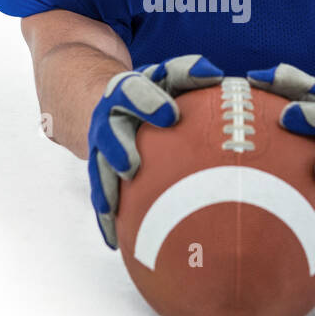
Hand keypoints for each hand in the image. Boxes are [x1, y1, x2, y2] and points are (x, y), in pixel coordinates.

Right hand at [87, 54, 223, 248]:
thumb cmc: (154, 93)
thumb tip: (215, 75)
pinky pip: (102, 197)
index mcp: (125, 93)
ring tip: (113, 207)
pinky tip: (114, 242)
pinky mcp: (100, 175)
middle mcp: (108, 121)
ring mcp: (100, 149)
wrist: (110, 105)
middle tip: (131, 166)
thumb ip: (187, 73)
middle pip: (108, 133)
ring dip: (106, 187)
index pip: (132, 92)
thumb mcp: (167, 77)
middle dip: (117, 148)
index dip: (149, 103)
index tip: (171, 116)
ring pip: (99, 169)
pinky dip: (107, 219)